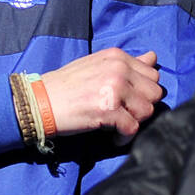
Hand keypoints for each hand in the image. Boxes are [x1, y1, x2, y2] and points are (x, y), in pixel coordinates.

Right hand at [43, 49, 161, 139]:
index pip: (153, 74)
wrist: (39, 101)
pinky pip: (132, 129)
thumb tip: (153, 57)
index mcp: (117, 56)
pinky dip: (124, 138)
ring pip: (147, 111)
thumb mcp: (98, 66)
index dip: (143, 91)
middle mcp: (118, 69)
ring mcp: (114, 88)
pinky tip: (113, 137)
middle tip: (124, 113)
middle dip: (142, 106)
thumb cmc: (66, 86)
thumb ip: (127, 64)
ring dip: (134, 122)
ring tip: (118, 125)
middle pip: (154, 93)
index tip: (129, 100)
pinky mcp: (108, 110)